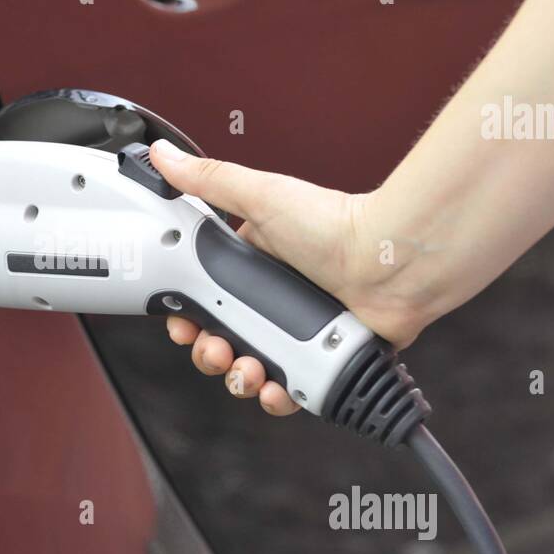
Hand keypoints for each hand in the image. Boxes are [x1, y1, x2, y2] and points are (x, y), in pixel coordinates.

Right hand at [148, 139, 428, 415]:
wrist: (389, 262)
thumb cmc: (336, 223)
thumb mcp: (260, 195)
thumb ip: (206, 179)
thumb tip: (164, 156)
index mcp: (252, 266)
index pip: (205, 300)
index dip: (188, 319)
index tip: (180, 324)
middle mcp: (272, 301)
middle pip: (222, 342)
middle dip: (209, 354)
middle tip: (214, 350)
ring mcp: (297, 333)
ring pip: (250, 370)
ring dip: (237, 379)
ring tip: (245, 370)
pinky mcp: (322, 361)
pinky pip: (291, 391)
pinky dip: (277, 397)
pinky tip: (274, 389)